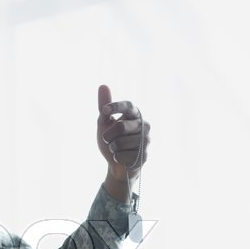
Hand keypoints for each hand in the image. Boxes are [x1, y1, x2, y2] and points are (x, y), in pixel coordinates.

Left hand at [97, 85, 150, 200]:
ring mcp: (146, 140)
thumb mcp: (104, 123)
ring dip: (112, 148)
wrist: (117, 163)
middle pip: (121, 127)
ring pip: (121, 143)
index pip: (128, 106)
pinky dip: (116, 158)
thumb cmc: (111, 139)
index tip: (104, 111)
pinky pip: (123, 156)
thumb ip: (104, 106)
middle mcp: (144, 125)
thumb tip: (103, 85)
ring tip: (116, 149)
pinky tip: (121, 157)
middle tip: (107, 139)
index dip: (116, 107)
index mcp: (135, 115)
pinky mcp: (144, 155)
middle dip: (108, 135)